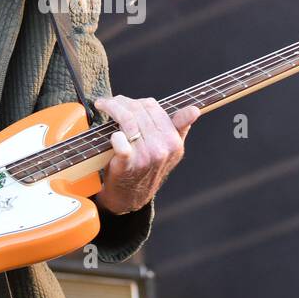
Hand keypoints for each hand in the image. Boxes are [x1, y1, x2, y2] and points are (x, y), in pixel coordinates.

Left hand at [93, 96, 200, 214]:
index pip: (154, 108)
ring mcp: (146, 156)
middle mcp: (163, 148)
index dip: (137, 101)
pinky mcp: (128, 164)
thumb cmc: (147, 168)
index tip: (124, 100)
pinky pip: (120, 140)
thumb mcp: (169, 150)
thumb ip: (180, 127)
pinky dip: (113, 134)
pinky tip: (109, 133)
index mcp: (174, 141)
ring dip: (112, 109)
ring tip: (103, 107)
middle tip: (109, 103)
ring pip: (128, 120)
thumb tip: (194, 110)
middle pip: (139, 111)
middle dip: (121, 102)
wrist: (132, 196)